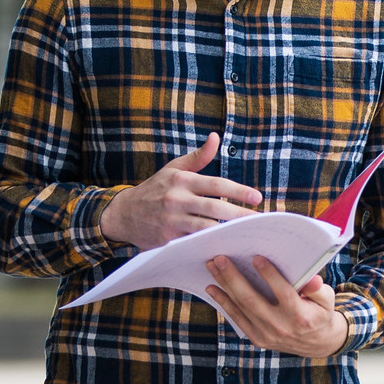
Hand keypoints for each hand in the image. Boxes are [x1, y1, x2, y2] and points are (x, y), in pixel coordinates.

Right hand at [99, 134, 263, 249]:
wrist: (123, 214)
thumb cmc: (154, 190)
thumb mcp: (173, 169)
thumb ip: (198, 157)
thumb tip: (216, 137)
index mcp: (182, 180)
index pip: (216, 184)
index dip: (238, 191)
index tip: (257, 197)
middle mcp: (176, 199)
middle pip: (214, 208)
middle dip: (239, 214)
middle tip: (259, 220)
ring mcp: (171, 220)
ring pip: (205, 227)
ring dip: (227, 232)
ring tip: (247, 234)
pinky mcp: (167, 239)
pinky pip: (193, 242)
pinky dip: (209, 244)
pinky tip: (226, 247)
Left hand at [204, 256, 349, 357]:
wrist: (316, 343)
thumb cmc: (320, 313)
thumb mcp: (327, 300)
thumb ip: (318, 289)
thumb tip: (312, 279)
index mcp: (300, 316)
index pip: (282, 292)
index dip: (269, 275)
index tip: (256, 258)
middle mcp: (280, 327)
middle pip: (252, 300)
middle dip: (233, 277)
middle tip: (220, 259)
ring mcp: (266, 335)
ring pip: (240, 307)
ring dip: (223, 286)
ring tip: (212, 267)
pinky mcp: (257, 339)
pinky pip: (237, 319)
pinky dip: (224, 303)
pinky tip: (213, 289)